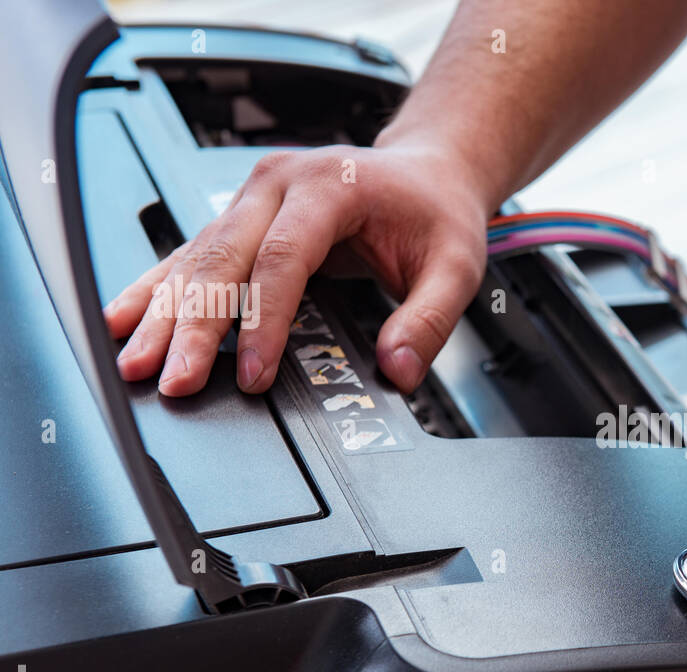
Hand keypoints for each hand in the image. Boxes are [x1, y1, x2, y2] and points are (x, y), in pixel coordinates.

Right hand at [103, 139, 489, 394]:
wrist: (426, 172)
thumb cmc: (435, 212)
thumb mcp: (456, 265)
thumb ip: (430, 320)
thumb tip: (399, 369)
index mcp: (329, 185)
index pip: (283, 260)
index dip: (263, 322)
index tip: (254, 374)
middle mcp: (278, 184)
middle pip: (223, 258)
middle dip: (194, 325)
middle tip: (173, 379)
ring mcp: (251, 198)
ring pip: (196, 257)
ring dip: (163, 313)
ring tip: (134, 360)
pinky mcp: (239, 218)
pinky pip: (191, 256)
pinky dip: (158, 290)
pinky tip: (125, 319)